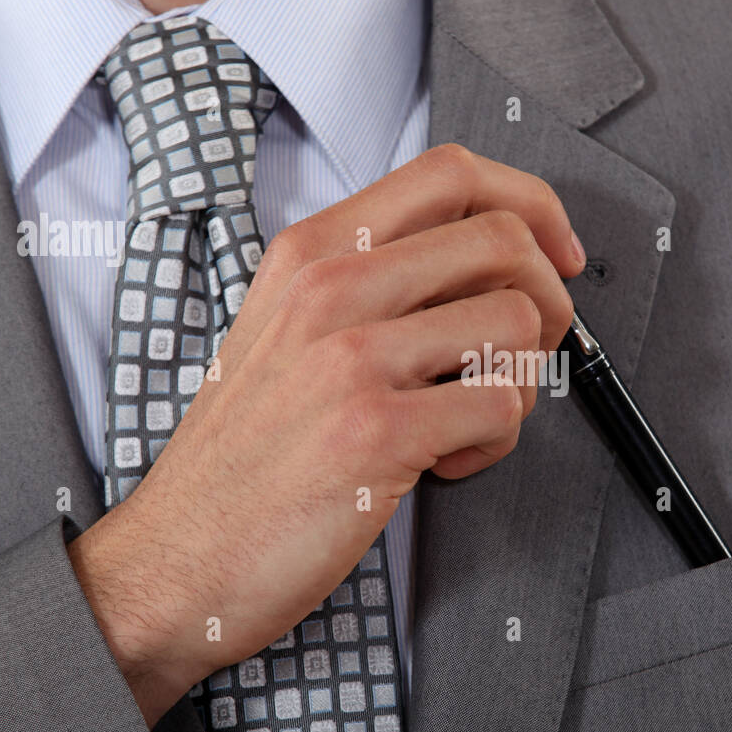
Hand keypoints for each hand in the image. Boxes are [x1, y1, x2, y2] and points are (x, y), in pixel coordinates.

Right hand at [67, 144, 583, 724]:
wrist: (176, 558)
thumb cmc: (243, 457)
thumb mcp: (283, 332)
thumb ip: (371, 285)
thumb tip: (488, 269)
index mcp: (310, 253)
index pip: (451, 173)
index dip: (530, 205)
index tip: (556, 253)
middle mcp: (330, 288)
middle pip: (504, 239)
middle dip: (549, 299)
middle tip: (524, 353)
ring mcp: (351, 356)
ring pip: (517, 321)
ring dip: (521, 380)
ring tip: (466, 420)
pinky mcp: (377, 431)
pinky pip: (503, 405)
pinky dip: (495, 443)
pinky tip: (443, 462)